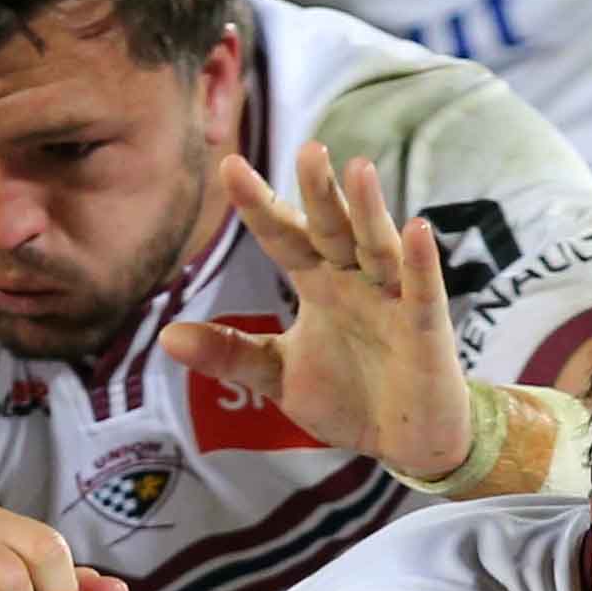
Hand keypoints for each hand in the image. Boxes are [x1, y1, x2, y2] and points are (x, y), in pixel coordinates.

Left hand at [161, 142, 471, 481]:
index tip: (228, 166)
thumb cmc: (348, 397)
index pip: (283, 236)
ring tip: (358, 169)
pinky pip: (421, 291)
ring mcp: (391, 300)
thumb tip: (166, 337)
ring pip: (378, 247)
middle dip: (319, 192)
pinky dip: (419, 262)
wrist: (404, 442)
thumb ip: (230, 352)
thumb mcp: (279, 374)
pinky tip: (416, 229)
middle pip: (333, 228)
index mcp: (318, 283)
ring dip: (370, 210)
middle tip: (307, 148)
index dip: (259, 204)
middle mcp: (354, 281)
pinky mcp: (425, 330)